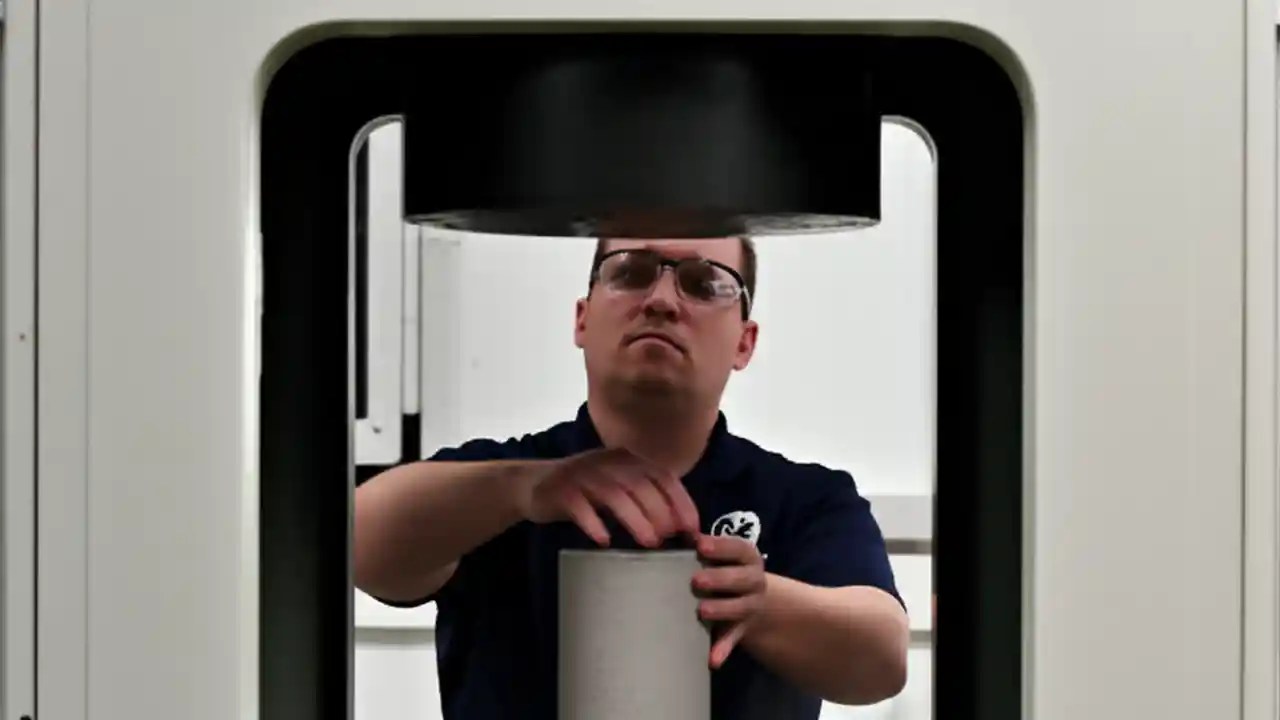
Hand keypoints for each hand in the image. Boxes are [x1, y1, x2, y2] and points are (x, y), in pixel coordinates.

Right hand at [518, 448, 699, 546]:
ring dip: (636, 519)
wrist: (535, 485)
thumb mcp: (619, 488)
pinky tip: (604, 540)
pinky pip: (580, 506)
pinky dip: (593, 522)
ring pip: (615, 494)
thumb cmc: (586, 491)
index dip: (682, 502)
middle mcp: (609, 462)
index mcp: (629, 459)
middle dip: (661, 512)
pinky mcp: (561, 490)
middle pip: (642, 485)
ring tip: (650, 542)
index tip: (693, 530)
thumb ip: (646, 499)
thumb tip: (679, 526)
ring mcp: (584, 474)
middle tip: (670, 538)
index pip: (663, 477)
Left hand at [692, 533, 766, 668]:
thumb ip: (702, 546)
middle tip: (696, 580)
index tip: (700, 545)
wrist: (754, 600)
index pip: (739, 548)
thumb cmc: (725, 568)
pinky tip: (712, 659)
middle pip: (743, 578)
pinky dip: (723, 648)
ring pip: (741, 608)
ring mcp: (751, 606)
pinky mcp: (742, 629)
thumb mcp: (720, 555)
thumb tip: (672, 526)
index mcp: (748, 557)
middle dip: (721, 578)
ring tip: (702, 610)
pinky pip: (734, 639)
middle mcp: (754, 580)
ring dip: (723, 609)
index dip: (721, 546)